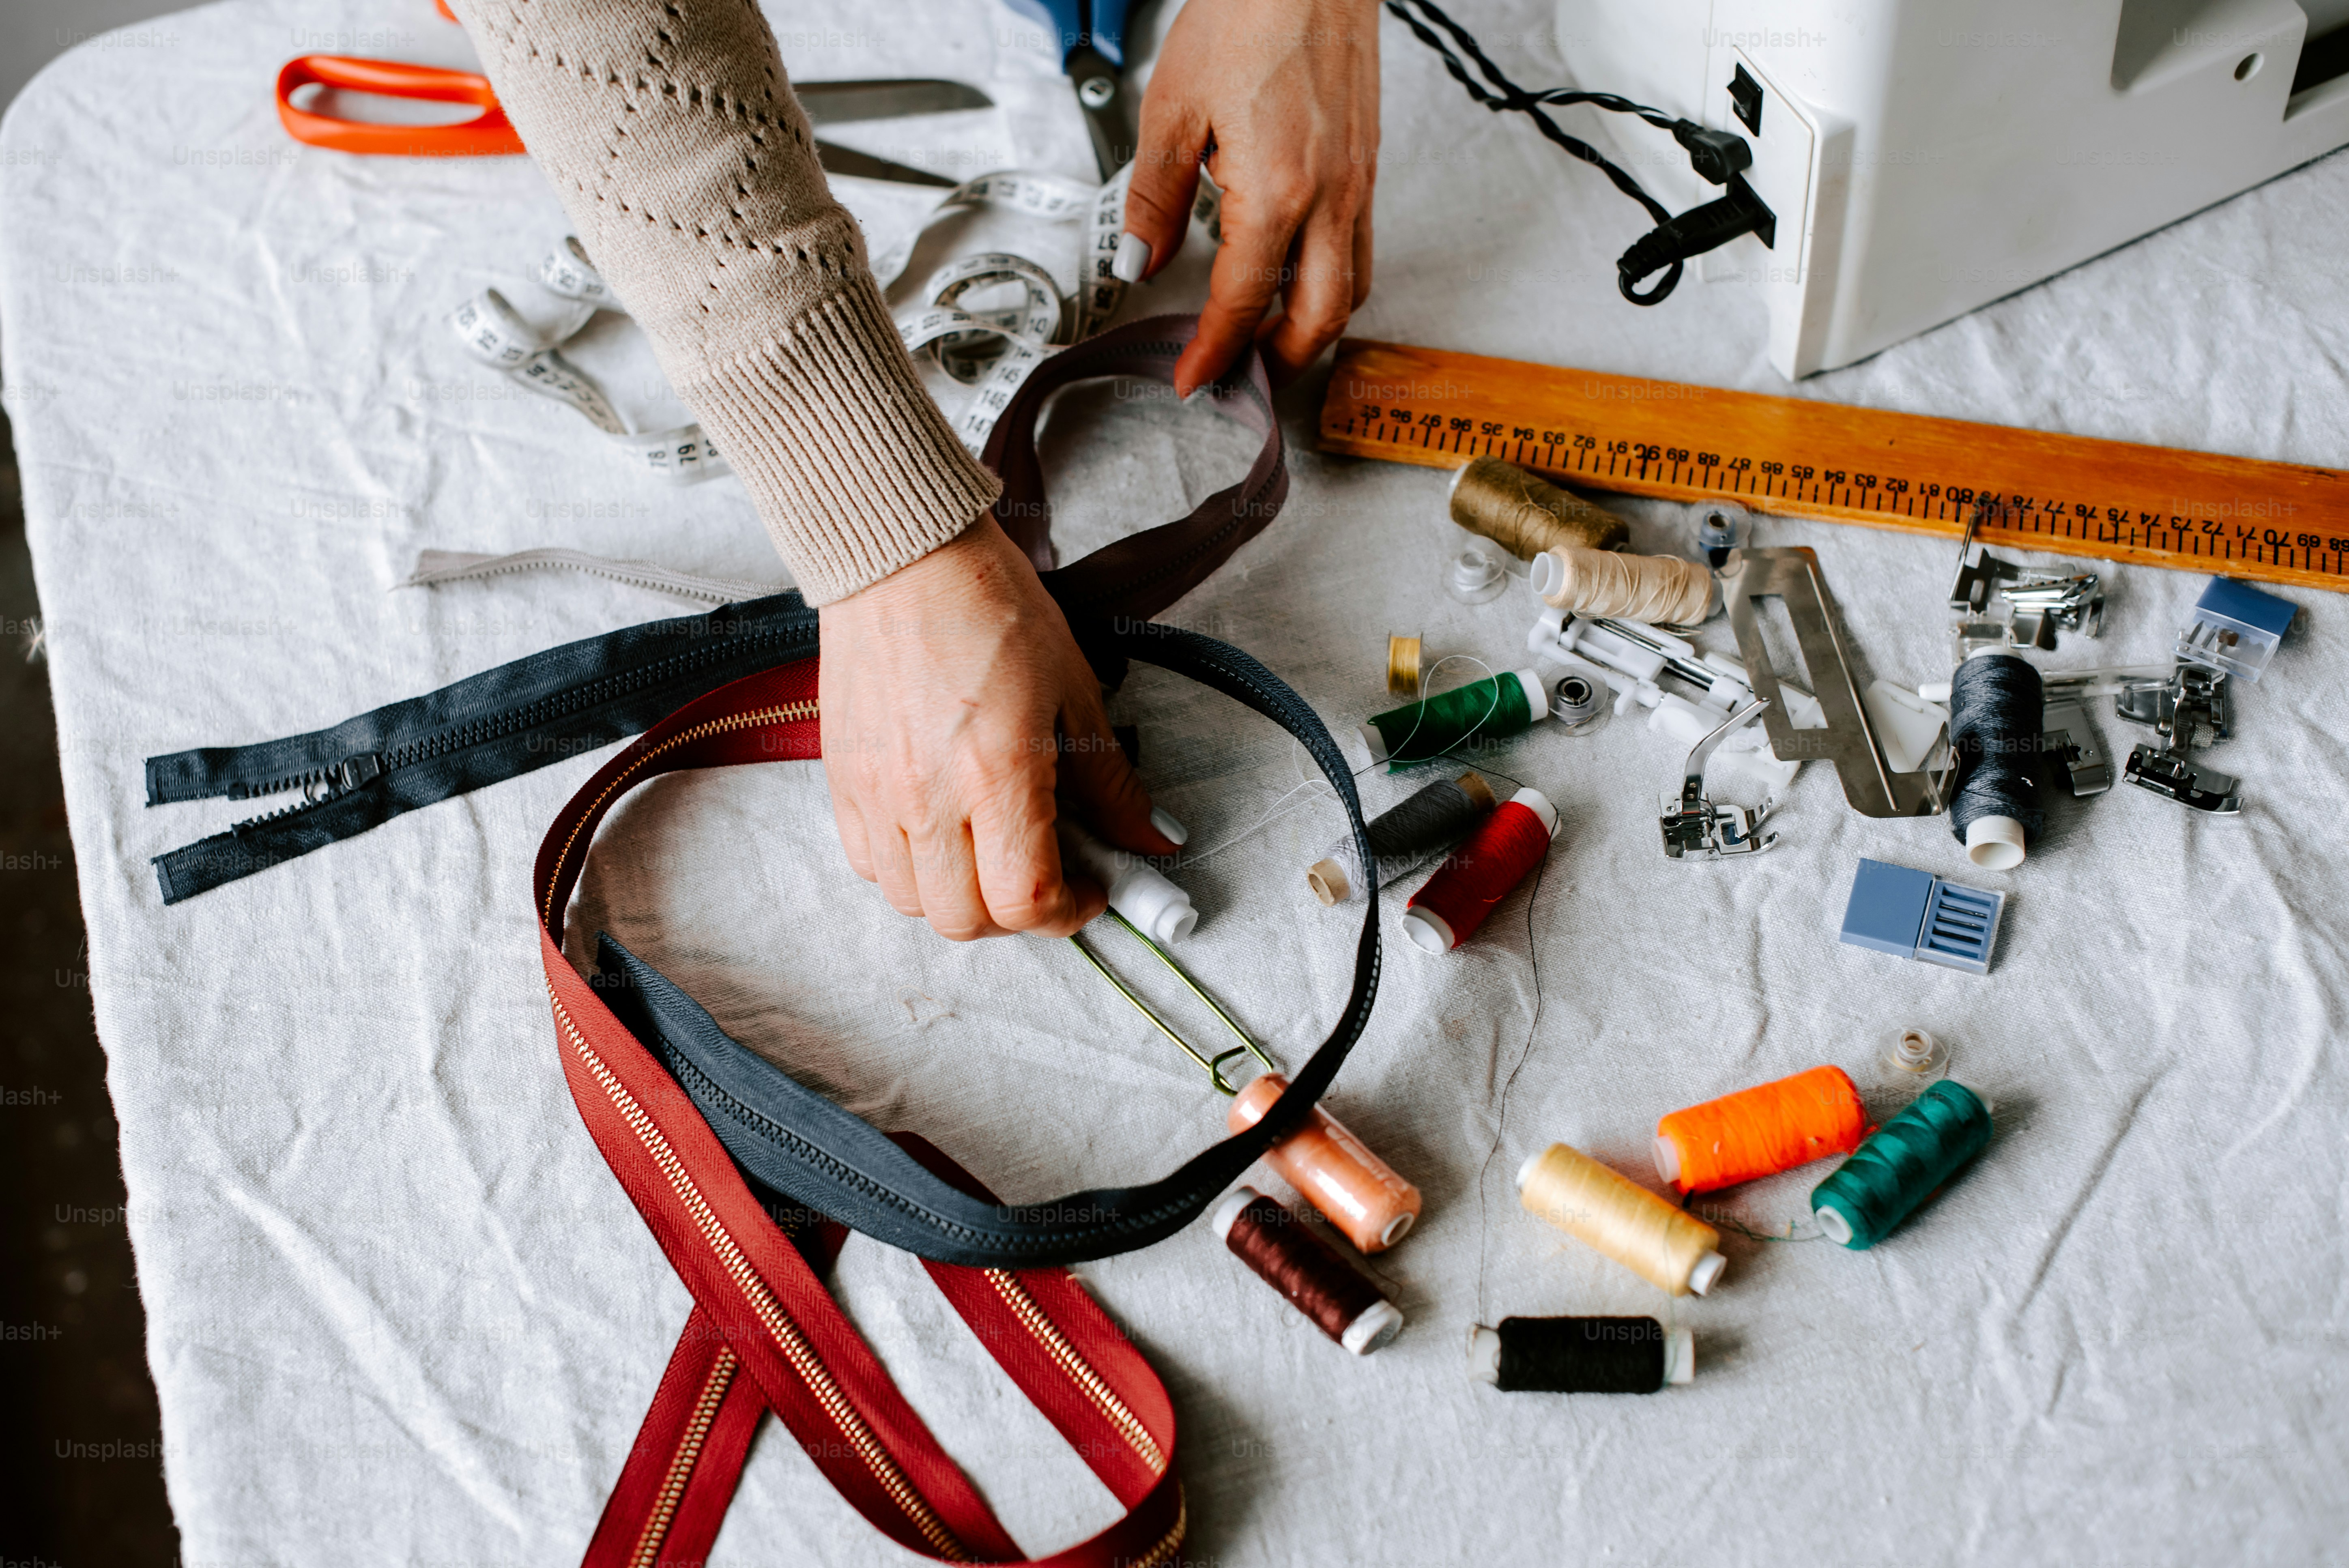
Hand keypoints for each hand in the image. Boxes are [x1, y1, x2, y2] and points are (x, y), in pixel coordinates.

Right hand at [816, 516, 1181, 939]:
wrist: (903, 556)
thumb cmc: (993, 609)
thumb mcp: (1074, 691)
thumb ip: (1112, 781)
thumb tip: (1153, 840)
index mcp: (998, 774)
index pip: (1026, 899)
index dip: (1067, 913)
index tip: (1090, 889)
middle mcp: (929, 796)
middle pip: (966, 919)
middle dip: (1016, 917)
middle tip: (1045, 878)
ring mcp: (877, 792)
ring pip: (913, 902)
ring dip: (960, 898)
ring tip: (990, 856)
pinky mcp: (841, 779)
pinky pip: (868, 862)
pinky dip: (907, 869)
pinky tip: (938, 833)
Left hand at [1116, 0, 1380, 395]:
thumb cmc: (1250, 17)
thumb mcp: (1174, 109)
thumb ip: (1154, 196)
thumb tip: (1140, 259)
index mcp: (1278, 193)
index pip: (1240, 301)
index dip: (1213, 352)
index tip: (1191, 380)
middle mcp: (1330, 199)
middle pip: (1319, 319)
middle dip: (1280, 363)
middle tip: (1241, 377)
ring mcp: (1357, 185)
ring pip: (1353, 289)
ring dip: (1313, 328)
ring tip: (1268, 337)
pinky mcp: (1366, 165)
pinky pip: (1361, 247)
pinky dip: (1330, 281)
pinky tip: (1295, 273)